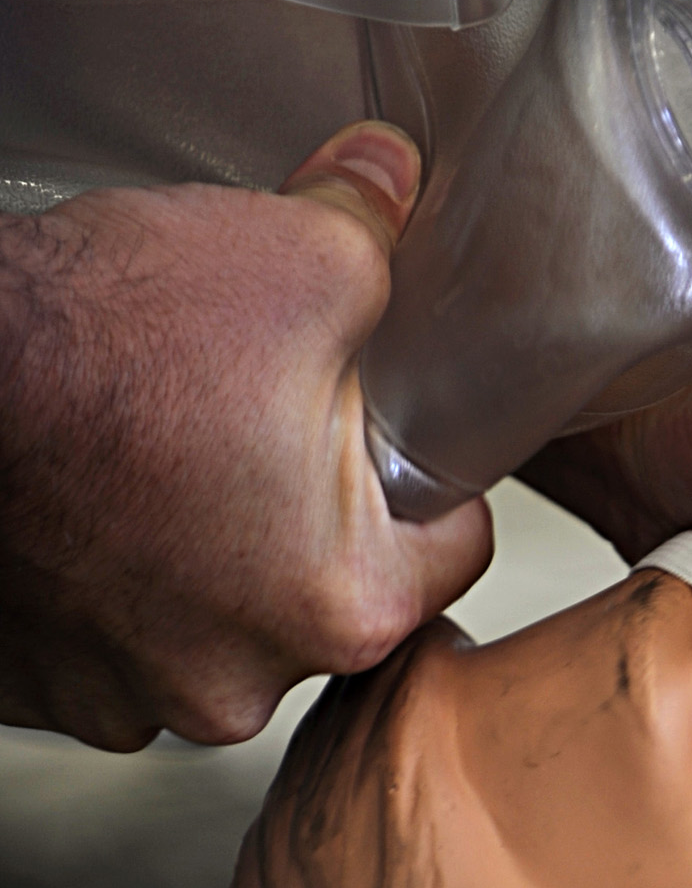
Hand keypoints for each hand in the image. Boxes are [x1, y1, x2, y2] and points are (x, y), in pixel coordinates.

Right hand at [0, 121, 490, 749]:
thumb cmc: (87, 344)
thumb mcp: (293, 256)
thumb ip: (376, 234)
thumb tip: (393, 186)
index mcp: (344, 608)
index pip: (454, 547)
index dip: (429, 465)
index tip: (390, 425)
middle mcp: (239, 687)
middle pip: (322, 587)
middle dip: (299, 507)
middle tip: (250, 421)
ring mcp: (128, 701)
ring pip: (208, 615)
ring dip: (192, 550)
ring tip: (151, 458)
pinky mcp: (40, 689)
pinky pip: (105, 636)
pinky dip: (101, 577)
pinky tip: (83, 504)